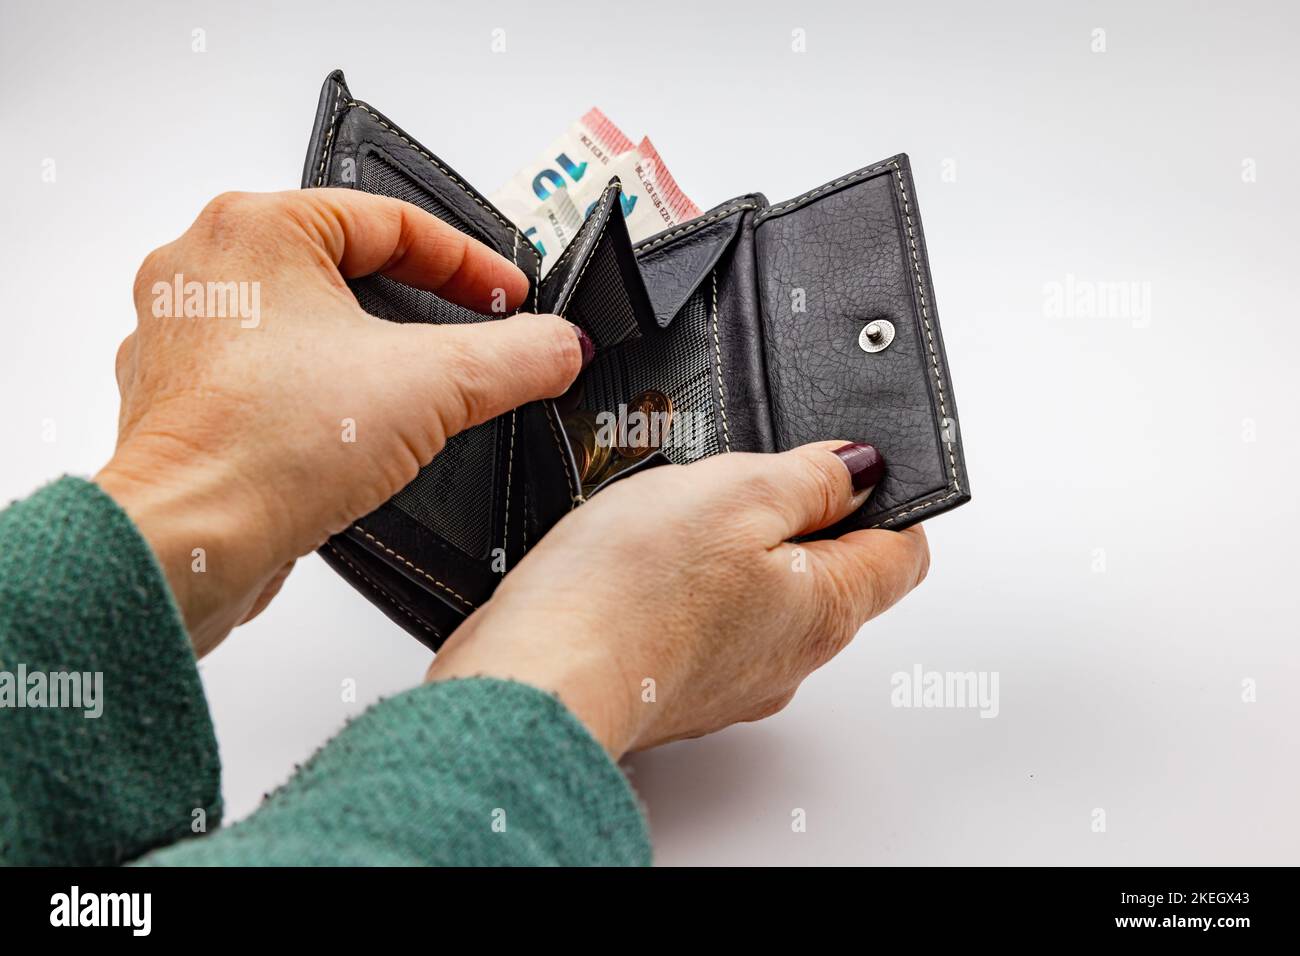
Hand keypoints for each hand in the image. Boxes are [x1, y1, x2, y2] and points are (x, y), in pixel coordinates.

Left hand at [96, 190, 588, 655]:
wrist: (190, 542)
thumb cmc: (268, 449)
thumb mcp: (434, 386)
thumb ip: (518, 356)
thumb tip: (560, 346)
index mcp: (255, 228)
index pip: (392, 221)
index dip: (470, 263)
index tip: (509, 299)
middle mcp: (205, 268)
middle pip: (344, 266)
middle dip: (416, 303)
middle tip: (468, 333)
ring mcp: (182, 334)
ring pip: (302, 321)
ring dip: (364, 348)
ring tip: (412, 382)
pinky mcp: (180, 397)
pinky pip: (267, 374)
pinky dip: (316, 393)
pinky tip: (349, 427)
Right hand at [426, 442, 929, 756]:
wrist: (537, 683)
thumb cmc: (628, 596)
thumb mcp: (736, 492)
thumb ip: (811, 476)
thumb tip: (857, 466)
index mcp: (828, 607)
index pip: (905, 549)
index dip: (884, 494)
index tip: (842, 464)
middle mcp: (794, 658)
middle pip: (832, 574)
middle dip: (797, 519)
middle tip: (737, 484)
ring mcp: (735, 681)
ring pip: (764, 598)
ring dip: (734, 554)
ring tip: (676, 524)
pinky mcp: (681, 689)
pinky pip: (708, 625)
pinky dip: (688, 592)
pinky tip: (643, 570)